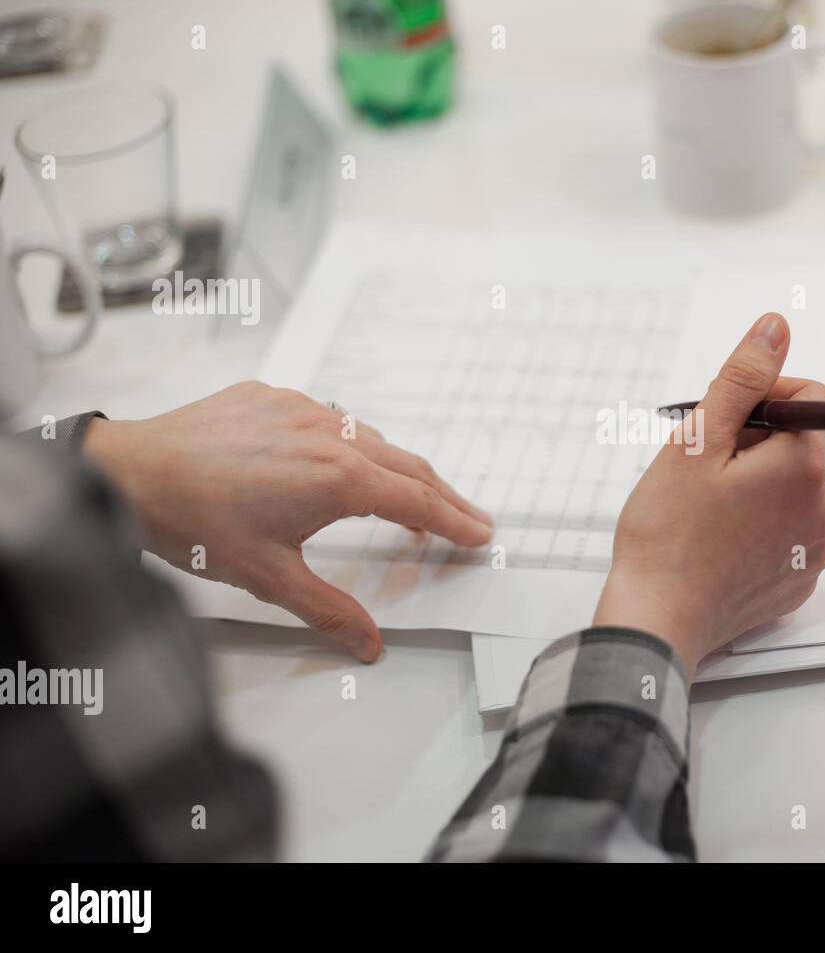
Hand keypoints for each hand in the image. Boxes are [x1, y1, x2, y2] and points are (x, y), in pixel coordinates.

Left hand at [82, 381, 492, 661]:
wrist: (128, 471)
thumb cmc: (192, 521)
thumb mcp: (268, 578)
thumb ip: (329, 610)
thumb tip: (368, 643)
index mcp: (339, 479)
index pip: (418, 503)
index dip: (456, 522)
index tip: (480, 534)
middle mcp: (330, 433)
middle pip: (408, 466)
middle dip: (443, 496)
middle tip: (468, 517)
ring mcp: (301, 408)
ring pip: (370, 438)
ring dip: (397, 470)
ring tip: (406, 498)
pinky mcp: (272, 397)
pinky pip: (329, 418)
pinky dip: (351, 444)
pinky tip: (339, 464)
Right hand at [593, 313, 824, 677]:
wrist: (658, 621)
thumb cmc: (667, 533)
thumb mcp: (697, 442)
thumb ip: (741, 379)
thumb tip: (776, 327)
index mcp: (806, 467)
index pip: (810, 396)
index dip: (764, 395)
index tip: (723, 419)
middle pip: (800, 444)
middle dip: (756, 443)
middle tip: (703, 470)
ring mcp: (817, 549)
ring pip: (792, 488)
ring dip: (757, 485)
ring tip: (707, 510)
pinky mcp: (800, 580)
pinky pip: (789, 531)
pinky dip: (760, 526)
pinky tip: (719, 541)